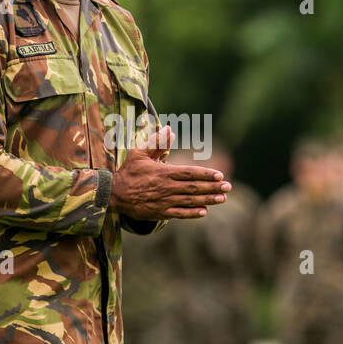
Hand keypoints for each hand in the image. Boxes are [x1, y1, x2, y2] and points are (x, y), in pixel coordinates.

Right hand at [109, 126, 230, 218]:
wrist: (114, 194)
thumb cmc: (128, 172)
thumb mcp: (139, 153)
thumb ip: (156, 142)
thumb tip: (170, 129)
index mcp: (163, 172)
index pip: (189, 173)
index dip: (205, 174)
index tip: (219, 175)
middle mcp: (165, 187)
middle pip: (193, 188)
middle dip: (212, 187)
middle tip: (228, 187)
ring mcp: (163, 201)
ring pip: (189, 201)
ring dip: (207, 200)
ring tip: (222, 198)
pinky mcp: (159, 212)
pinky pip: (179, 214)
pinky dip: (192, 213)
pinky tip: (204, 211)